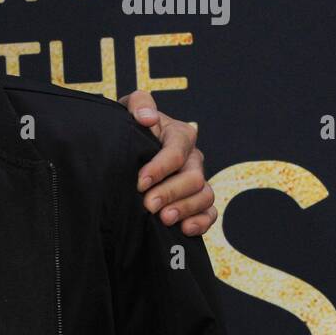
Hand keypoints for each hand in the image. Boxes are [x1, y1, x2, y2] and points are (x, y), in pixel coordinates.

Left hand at [118, 90, 217, 236]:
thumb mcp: (128, 110)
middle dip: (170, 192)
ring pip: (204, 195)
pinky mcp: (196, 201)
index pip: (177, 150)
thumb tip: (148, 117)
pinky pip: (210, 213)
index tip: (140, 182)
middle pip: (193, 177)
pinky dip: (201, 222)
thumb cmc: (128, 128)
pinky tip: (184, 229)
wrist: (125, 149)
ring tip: (164, 218)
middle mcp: (192, 158)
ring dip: (185, 208)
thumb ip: (139, 105)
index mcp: (179, 135)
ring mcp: (196, 180)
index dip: (160, 167)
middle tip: (148, 205)